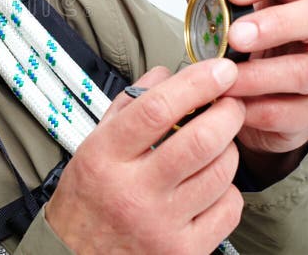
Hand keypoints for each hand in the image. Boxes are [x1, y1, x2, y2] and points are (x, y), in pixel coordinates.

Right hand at [47, 60, 245, 253]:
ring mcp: (161, 224)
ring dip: (229, 149)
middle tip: (231, 103)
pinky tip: (211, 184)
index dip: (195, 84)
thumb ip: (130, 106)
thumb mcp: (94, 143)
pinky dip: (228, 189)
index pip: (156, 110)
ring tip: (217, 144)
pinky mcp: (183, 251)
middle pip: (200, 141)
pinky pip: (229, 209)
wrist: (76, 254)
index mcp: (105, 157)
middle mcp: (133, 191)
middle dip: (228, 113)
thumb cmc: (88, 194)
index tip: (219, 70)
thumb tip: (168, 75)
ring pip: (221, 173)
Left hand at [180, 0, 307, 181]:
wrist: (252, 102)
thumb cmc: (240, 51)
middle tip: (236, 36)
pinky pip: (290, 110)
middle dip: (274, 25)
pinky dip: (257, 109)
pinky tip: (233, 106)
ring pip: (303, 69)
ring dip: (259, 75)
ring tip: (225, 79)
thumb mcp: (218, 15)